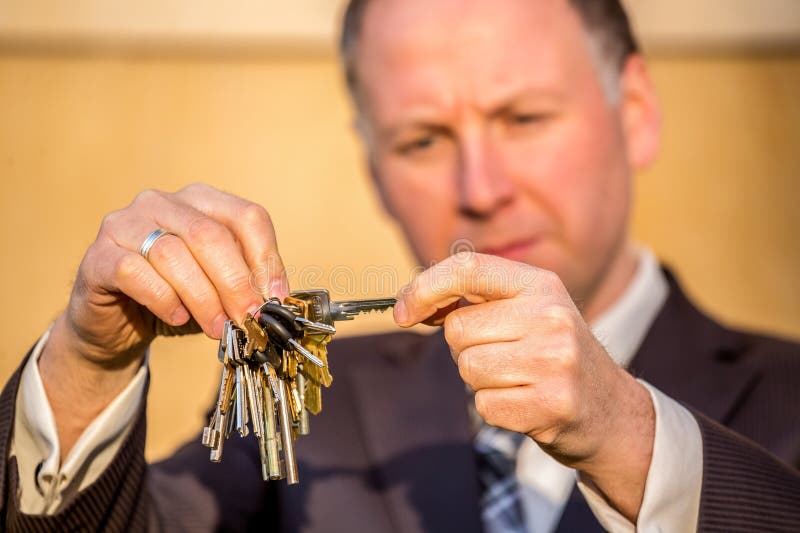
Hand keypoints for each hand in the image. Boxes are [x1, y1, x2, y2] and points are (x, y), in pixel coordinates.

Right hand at [40, 183, 287, 457]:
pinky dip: (163, 299)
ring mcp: (124, 224)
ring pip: (173, 254)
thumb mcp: (220, 289)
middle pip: (211, 235)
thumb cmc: (177, 300)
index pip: (246, 216)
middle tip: (249, 320)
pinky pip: (134, 272)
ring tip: (215, 329)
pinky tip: (176, 318)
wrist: (116, 324)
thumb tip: (278, 300)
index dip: (267, 259)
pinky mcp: (98, 256)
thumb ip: (246, 285)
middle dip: (236, 283)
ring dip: (203, 298)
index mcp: (200, 201)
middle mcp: (161, 202)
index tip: (276, 298)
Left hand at [393, 252, 654, 520]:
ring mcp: (555, 360)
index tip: (402, 312)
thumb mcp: (527, 310)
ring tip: (517, 378)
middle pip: (459, 330)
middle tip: (502, 356)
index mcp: (541, 284)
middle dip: (465, 348)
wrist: (608, 409)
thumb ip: (474, 300)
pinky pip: (484, 405)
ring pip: (468, 368)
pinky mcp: (553, 403)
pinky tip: (526, 402)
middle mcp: (551, 315)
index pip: (468, 267)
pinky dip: (496, 408)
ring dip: (480, 380)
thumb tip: (410, 305)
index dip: (424, 288)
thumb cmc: (551, 354)